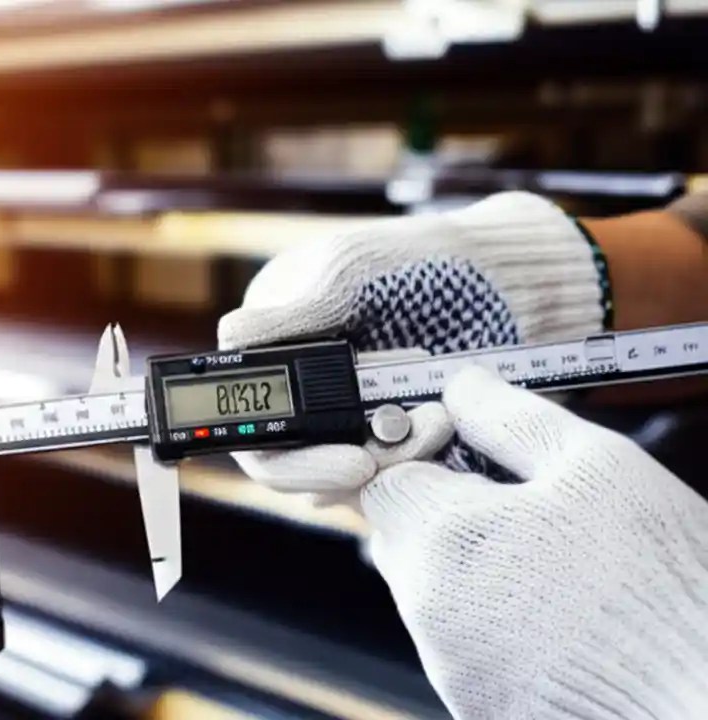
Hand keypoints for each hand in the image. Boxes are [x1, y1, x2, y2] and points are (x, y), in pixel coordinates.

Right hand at [219, 191, 609, 494]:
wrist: (518, 280)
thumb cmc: (427, 259)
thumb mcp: (352, 274)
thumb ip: (295, 313)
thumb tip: (229, 336)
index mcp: (276, 342)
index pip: (247, 417)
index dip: (278, 451)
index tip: (336, 455)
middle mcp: (303, 386)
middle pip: (288, 461)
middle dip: (332, 466)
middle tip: (374, 462)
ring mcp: (350, 418)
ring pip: (341, 476)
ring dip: (384, 464)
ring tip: (437, 423)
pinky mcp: (396, 440)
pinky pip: (389, 479)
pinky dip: (412, 466)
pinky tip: (444, 435)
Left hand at [363, 367, 707, 719]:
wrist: (706, 698)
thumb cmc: (665, 584)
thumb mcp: (595, 468)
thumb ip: (509, 419)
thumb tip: (459, 388)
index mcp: (444, 540)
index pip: (384, 482)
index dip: (425, 459)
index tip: (470, 457)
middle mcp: (429, 610)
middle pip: (401, 538)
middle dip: (447, 513)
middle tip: (524, 511)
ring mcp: (451, 665)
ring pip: (432, 591)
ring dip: (474, 566)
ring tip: (555, 569)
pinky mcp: (477, 705)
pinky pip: (463, 643)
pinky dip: (496, 621)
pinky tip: (558, 615)